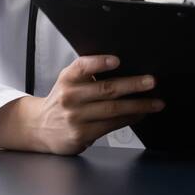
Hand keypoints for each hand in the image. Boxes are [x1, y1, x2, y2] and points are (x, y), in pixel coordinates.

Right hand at [0, 55, 163, 155]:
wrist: (39, 127)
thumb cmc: (62, 100)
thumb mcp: (68, 81)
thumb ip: (87, 73)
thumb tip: (124, 67)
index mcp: (68, 78)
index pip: (83, 66)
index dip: (99, 62)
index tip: (117, 60)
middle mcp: (70, 96)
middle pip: (106, 89)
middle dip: (133, 85)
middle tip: (151, 81)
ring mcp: (75, 117)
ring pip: (113, 109)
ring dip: (138, 106)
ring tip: (155, 103)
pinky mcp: (81, 134)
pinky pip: (111, 125)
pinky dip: (129, 119)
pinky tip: (140, 115)